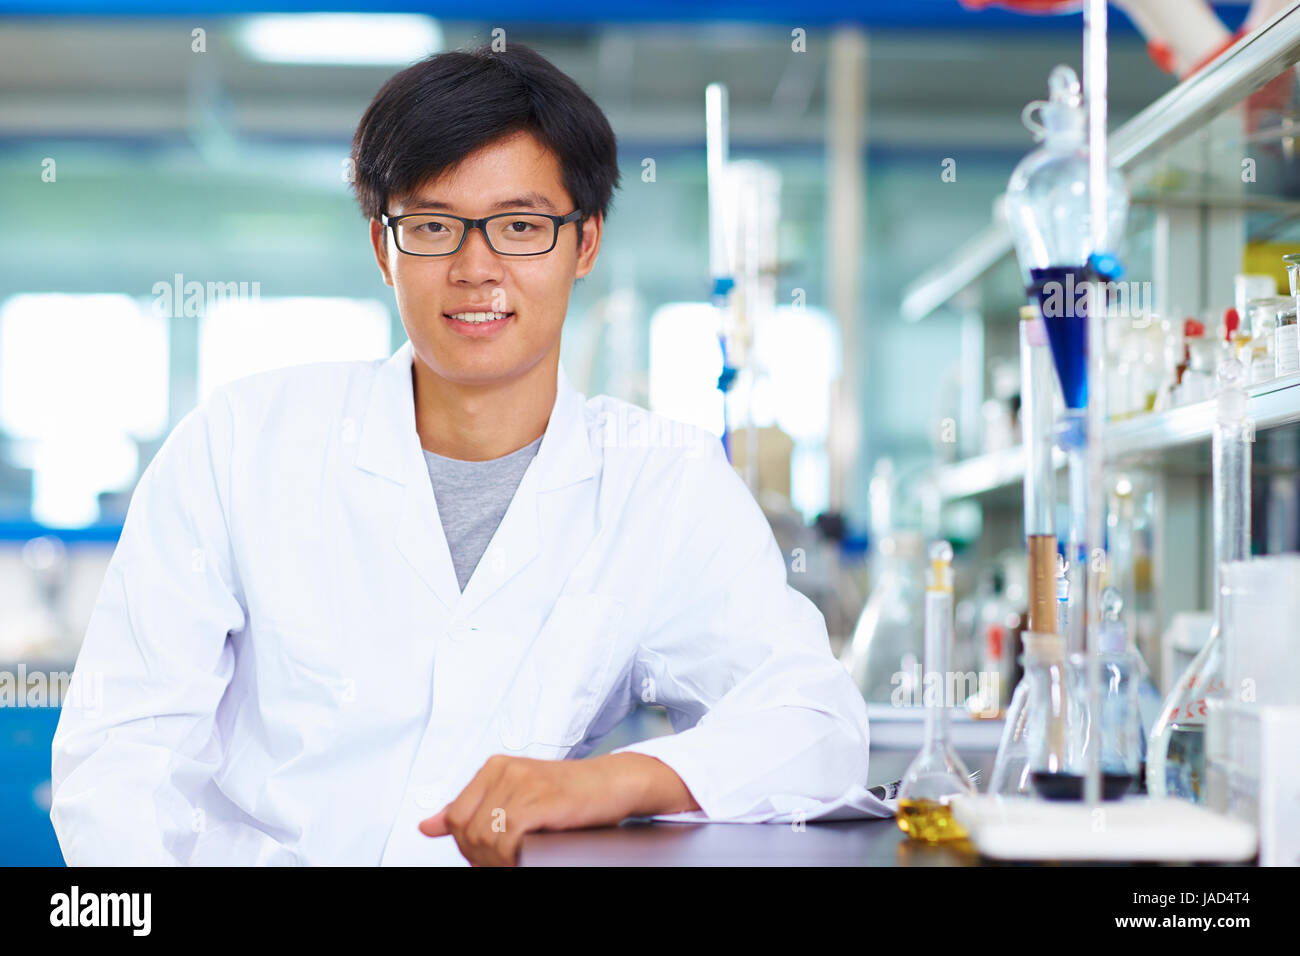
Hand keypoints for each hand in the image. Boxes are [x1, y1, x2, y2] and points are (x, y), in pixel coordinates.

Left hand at [418, 752, 697, 865]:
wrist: (614, 784)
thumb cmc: (569, 795)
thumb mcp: (515, 797)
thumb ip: (473, 809)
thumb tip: (428, 826)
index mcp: (494, 766)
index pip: (456, 816)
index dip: (466, 845)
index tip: (487, 858)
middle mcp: (504, 769)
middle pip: (466, 827)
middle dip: (478, 855)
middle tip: (501, 863)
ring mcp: (521, 781)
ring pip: (483, 835)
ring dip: (494, 859)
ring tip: (514, 861)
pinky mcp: (538, 798)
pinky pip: (505, 837)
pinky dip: (509, 856)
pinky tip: (524, 856)